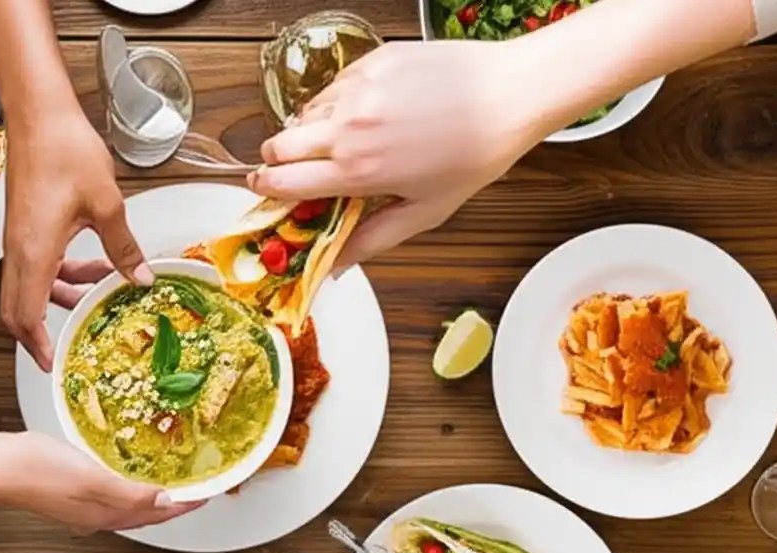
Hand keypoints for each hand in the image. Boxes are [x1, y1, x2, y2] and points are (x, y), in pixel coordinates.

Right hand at [0, 432, 201, 533]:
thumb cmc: (37, 470)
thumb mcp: (91, 478)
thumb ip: (130, 494)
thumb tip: (165, 503)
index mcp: (105, 516)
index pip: (157, 515)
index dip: (185, 506)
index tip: (209, 495)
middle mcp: (96, 517)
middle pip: (144, 515)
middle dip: (172, 504)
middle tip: (195, 488)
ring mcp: (80, 507)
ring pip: (126, 506)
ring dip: (149, 496)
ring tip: (169, 481)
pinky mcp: (68, 493)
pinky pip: (109, 494)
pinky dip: (126, 487)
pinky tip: (124, 472)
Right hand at [1, 110, 151, 371]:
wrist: (39, 113)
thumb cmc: (65, 151)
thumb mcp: (107, 204)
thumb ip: (123, 247)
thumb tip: (141, 280)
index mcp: (33, 253)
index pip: (24, 316)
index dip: (36, 346)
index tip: (52, 366)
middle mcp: (18, 251)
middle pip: (18, 309)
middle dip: (43, 332)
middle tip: (71, 346)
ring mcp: (18, 238)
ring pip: (30, 287)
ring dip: (61, 297)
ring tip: (100, 294)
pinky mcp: (24, 226)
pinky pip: (37, 265)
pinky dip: (61, 275)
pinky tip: (94, 265)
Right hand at [249, 40, 549, 272]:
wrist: (509, 94)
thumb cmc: (474, 155)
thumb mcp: (424, 212)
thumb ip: (371, 241)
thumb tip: (334, 267)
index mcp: (358, 171)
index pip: (282, 182)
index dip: (267, 189)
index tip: (266, 190)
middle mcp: (348, 128)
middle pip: (276, 145)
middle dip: (278, 159)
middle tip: (297, 166)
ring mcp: (356, 90)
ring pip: (304, 113)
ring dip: (312, 130)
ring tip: (347, 137)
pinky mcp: (369, 62)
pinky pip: (334, 86)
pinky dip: (340, 102)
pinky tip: (372, 111)